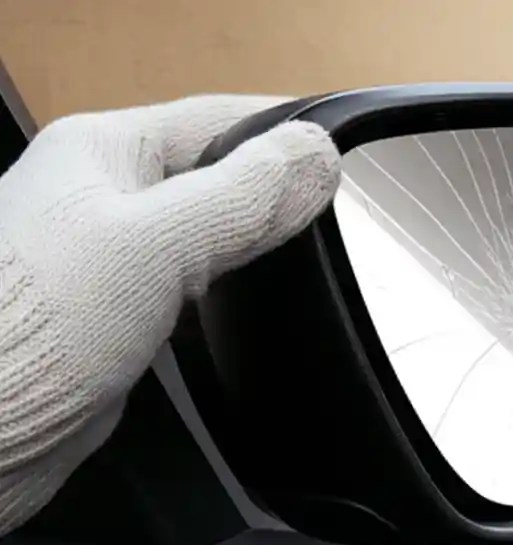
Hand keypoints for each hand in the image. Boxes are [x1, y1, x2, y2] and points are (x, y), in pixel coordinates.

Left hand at [0, 95, 340, 535]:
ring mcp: (108, 254)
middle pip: (216, 175)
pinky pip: (192, 284)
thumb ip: (243, 198)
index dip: (285, 133)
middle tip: (339, 216)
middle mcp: (102, 193)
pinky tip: (251, 309)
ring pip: (207, 233)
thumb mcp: (158, 246)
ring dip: (253, 246)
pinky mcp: (116, 312)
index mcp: (102, 150)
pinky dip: (227, 291)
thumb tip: (316, 154)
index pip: (216, 119)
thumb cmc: (38, 329)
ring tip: (306, 261)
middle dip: (274, 194)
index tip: (345, 155)